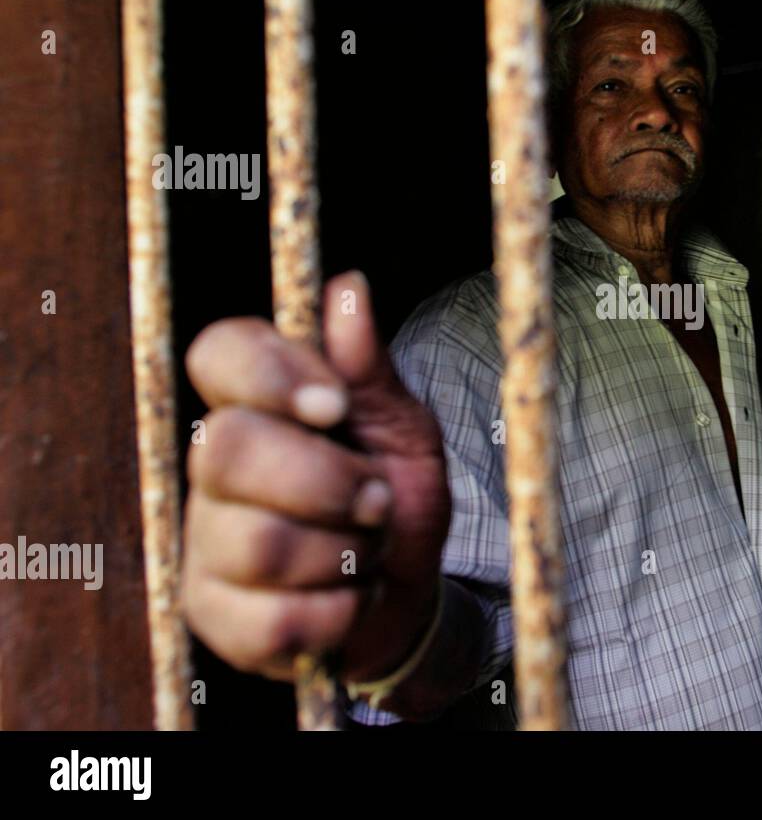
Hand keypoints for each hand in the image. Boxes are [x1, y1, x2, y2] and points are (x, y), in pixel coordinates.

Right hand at [181, 271, 450, 683]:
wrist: (409, 588)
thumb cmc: (395, 493)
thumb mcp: (402, 427)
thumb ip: (371, 369)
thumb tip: (348, 288)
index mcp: (258, 402)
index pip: (217, 353)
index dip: (270, 374)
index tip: (335, 405)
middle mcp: (214, 464)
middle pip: (226, 451)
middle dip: (326, 480)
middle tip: (378, 498)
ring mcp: (204, 539)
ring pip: (255, 542)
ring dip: (343, 551)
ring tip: (367, 548)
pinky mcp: (212, 612)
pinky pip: (269, 619)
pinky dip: (336, 612)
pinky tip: (350, 596)